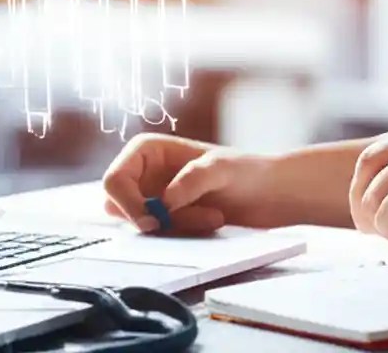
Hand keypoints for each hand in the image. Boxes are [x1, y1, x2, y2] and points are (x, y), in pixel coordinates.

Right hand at [102, 133, 275, 233]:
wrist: (272, 193)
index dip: (126, 203)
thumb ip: (191, 180)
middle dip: (149, 218)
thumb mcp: (221, 168)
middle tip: (177, 222)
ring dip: (172, 226)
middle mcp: (145, 173)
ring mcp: (154, 198)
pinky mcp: (168, 220)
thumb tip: (164, 202)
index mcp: (147, 150)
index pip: (114, 179)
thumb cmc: (248, 171)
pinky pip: (159, 236)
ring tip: (209, 216)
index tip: (151, 221)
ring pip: (140, 224)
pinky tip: (210, 221)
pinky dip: (182, 234)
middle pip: (118, 205)